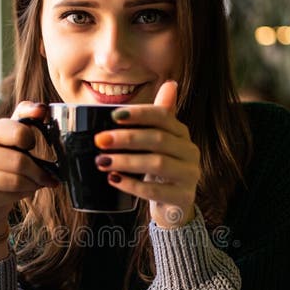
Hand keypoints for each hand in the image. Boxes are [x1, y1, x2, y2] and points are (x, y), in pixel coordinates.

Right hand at [0, 101, 58, 236]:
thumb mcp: (9, 131)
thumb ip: (26, 115)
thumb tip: (42, 109)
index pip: (18, 133)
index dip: (31, 140)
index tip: (32, 145)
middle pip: (19, 162)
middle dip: (40, 171)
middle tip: (49, 175)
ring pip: (16, 181)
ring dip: (34, 184)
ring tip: (38, 182)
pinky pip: (11, 196)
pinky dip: (23, 195)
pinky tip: (22, 191)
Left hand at [94, 80, 200, 227]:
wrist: (175, 206)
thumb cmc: (162, 170)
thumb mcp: (160, 143)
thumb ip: (159, 117)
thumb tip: (170, 83)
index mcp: (182, 134)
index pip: (163, 117)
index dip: (140, 114)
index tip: (113, 115)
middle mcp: (190, 152)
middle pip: (158, 139)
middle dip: (126, 138)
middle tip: (100, 140)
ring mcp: (189, 175)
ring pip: (157, 164)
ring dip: (126, 161)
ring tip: (102, 162)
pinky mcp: (183, 197)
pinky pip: (155, 191)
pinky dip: (132, 185)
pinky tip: (114, 180)